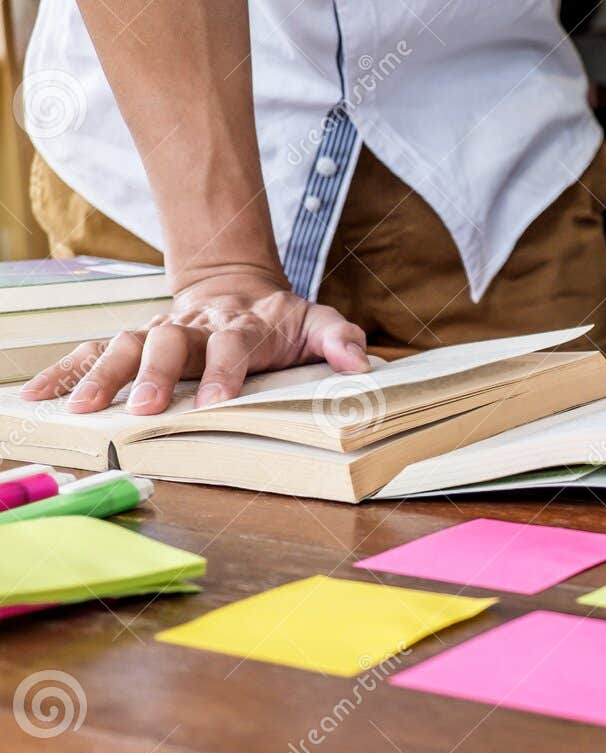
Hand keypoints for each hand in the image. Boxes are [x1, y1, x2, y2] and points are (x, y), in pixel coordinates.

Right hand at [19, 270, 369, 414]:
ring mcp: (158, 330)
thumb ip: (340, 337)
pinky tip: (38, 397)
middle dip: (155, 375)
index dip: (224, 371)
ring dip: (102, 376)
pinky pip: (93, 352)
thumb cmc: (279, 317)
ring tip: (81, 408)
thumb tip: (360, 361)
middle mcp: (192, 325)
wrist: (235, 284)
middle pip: (169, 343)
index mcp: (240, 324)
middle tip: (143, 409)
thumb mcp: (317, 320)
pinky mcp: (133, 339)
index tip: (217, 402)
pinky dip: (65, 372)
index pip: (232, 345)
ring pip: (125, 346)